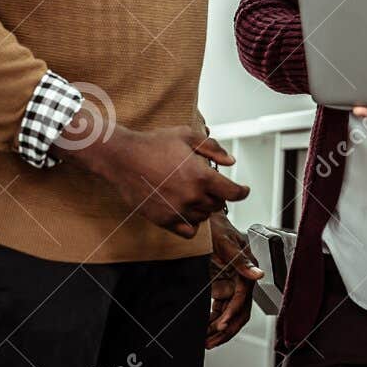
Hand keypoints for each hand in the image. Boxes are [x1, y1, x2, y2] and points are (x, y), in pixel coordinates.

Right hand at [59, 113, 248, 238]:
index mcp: (201, 176)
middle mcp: (192, 197)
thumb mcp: (187, 136)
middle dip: (218, 195)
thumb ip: (213, 148)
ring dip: (203, 207)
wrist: (123, 158)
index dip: (242, 191)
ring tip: (193, 193)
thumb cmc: (154, 144)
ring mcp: (177, 211)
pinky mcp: (164, 220)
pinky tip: (186, 210)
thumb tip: (230, 161)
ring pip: (203, 217)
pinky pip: (188, 231)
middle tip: (208, 184)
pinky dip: (191, 222)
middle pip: (218, 205)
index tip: (244, 190)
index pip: (233, 193)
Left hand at [205, 212, 263, 348]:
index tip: (219, 325)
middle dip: (226, 329)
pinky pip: (222, 307)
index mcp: (247, 270)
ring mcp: (233, 284)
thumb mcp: (225, 242)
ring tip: (205, 340)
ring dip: (219, 328)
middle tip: (210, 341)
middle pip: (239, 312)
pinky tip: (204, 328)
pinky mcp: (223, 285)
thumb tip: (258, 274)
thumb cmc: (216, 228)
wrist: (204, 220)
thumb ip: (241, 260)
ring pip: (230, 312)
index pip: (242, 299)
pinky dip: (214, 318)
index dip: (231, 313)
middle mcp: (243, 279)